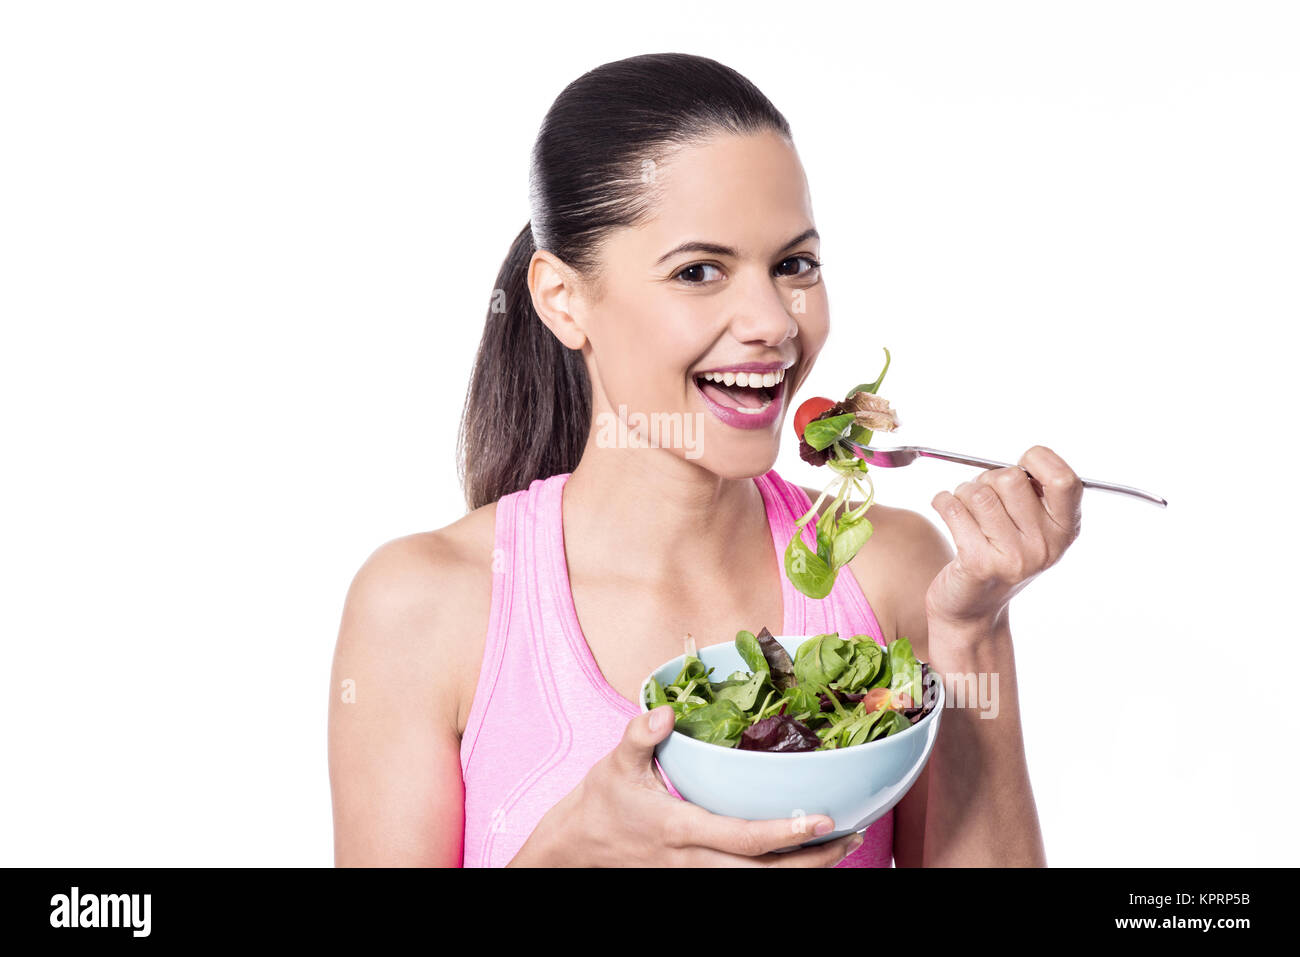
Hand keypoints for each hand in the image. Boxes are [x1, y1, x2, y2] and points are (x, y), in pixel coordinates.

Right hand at [508, 706, 864, 866]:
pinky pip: (744, 881)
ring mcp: (697, 876)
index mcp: (681, 830)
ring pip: (759, 884)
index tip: (824, 818)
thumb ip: (640, 735)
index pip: (744, 839)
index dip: (787, 833)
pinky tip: (803, 856)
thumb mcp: (615, 764)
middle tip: (852, 834)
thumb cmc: (599, 804)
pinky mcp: (697, 878)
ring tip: (841, 845)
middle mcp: (695, 862)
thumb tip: (668, 711)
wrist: (575, 851)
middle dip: (813, 861)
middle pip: (764, 874)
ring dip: (804, 870)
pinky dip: (778, 872)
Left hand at [926, 445, 1082, 628]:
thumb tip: (1023, 459)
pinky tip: (947, 512)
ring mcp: (1013, 557)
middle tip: (983, 498)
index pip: (1064, 480)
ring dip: (963, 492)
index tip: (1021, 467)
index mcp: (1065, 530)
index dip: (1037, 460)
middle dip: (988, 479)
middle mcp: (1045, 546)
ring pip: (977, 492)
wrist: (974, 611)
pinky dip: (942, 501)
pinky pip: (952, 508)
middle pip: (1010, 478)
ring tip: (966, 510)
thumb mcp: (1033, 530)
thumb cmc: (1000, 557)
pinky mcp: (979, 563)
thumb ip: (1035, 495)